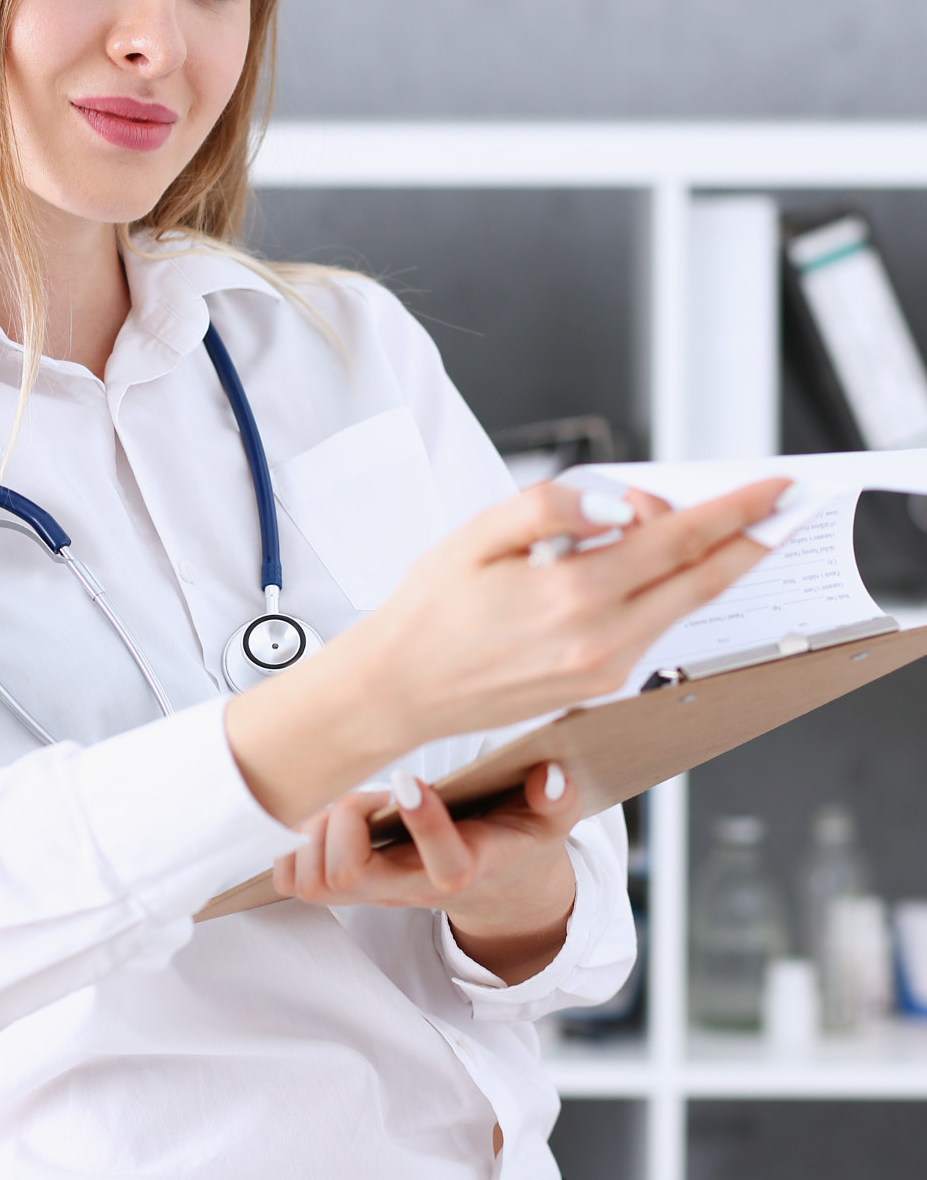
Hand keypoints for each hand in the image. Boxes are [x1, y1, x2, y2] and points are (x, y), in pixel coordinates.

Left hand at [273, 761, 581, 984]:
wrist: (495, 885)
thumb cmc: (514, 839)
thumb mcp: (550, 818)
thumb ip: (556, 799)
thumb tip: (550, 776)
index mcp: (467, 868)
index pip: (447, 865)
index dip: (424, 823)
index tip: (411, 779)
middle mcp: (412, 887)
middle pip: (353, 876)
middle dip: (348, 818)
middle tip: (371, 793)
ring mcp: (373, 893)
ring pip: (316, 880)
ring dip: (318, 830)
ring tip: (347, 803)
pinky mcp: (345, 889)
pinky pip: (296, 879)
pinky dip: (293, 843)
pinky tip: (323, 815)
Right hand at [347, 473, 788, 750]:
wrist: (400, 690)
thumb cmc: (430, 609)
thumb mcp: (478, 535)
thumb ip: (553, 507)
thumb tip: (618, 504)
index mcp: (574, 596)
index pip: (680, 542)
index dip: (735, 512)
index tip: (772, 489)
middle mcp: (601, 642)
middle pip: (702, 582)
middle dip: (747, 541)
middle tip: (779, 509)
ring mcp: (605, 671)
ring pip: (679, 607)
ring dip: (699, 565)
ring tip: (691, 526)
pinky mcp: (599, 687)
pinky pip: (651, 629)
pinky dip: (664, 593)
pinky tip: (649, 568)